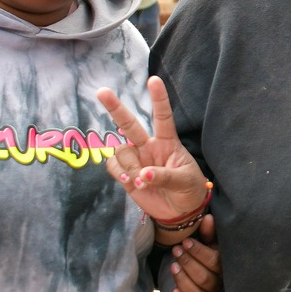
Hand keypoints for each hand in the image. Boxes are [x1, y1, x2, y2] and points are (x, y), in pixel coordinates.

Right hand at [97, 78, 209, 225]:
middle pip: (129, 124)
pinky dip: (119, 173)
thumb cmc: (188, 189)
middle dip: (115, 108)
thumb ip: (165, 176)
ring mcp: (136, 159)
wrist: (180, 212)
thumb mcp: (184, 181)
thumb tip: (143, 175)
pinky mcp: (126, 174)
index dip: (159, 99)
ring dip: (128, 166)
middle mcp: (149, 146)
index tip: (154, 80)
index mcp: (168, 142)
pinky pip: (113, 166)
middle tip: (102, 92)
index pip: (163, 117)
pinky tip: (130, 182)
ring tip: (141, 182)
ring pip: (121, 151)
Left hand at [165, 215, 221, 291]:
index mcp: (223, 267)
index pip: (215, 262)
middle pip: (204, 278)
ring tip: (173, 266)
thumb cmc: (206, 254)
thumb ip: (209, 232)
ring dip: (182, 279)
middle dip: (188, 263)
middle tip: (176, 250)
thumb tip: (208, 218)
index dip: (199, 252)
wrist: (199, 271)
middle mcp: (217, 285)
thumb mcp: (209, 242)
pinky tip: (173, 291)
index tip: (185, 242)